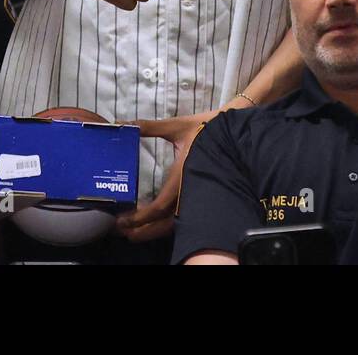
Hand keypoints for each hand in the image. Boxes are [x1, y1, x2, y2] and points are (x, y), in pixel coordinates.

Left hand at [116, 109, 217, 242]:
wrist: (234, 132)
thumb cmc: (206, 128)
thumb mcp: (176, 126)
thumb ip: (149, 127)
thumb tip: (122, 124)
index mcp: (182, 177)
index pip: (160, 207)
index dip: (142, 217)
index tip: (124, 221)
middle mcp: (189, 193)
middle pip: (165, 225)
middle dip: (143, 231)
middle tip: (123, 232)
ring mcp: (196, 197)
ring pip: (174, 225)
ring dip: (153, 231)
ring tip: (133, 232)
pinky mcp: (200, 196)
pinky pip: (182, 218)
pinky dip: (165, 224)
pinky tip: (153, 222)